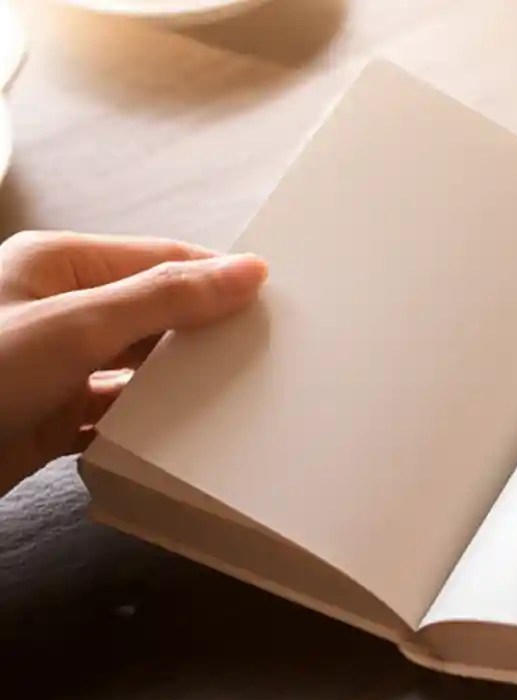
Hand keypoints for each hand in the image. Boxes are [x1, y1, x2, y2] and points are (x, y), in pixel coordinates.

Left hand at [0, 232, 267, 495]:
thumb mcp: (77, 326)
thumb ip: (166, 297)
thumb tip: (252, 269)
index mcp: (61, 265)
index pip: (162, 259)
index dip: (219, 277)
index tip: (281, 306)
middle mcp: (60, 309)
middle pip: (155, 312)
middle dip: (206, 333)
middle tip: (273, 356)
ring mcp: (54, 367)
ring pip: (139, 368)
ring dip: (182, 383)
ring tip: (244, 398)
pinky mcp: (50, 420)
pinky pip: (117, 416)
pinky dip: (151, 426)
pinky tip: (189, 438)